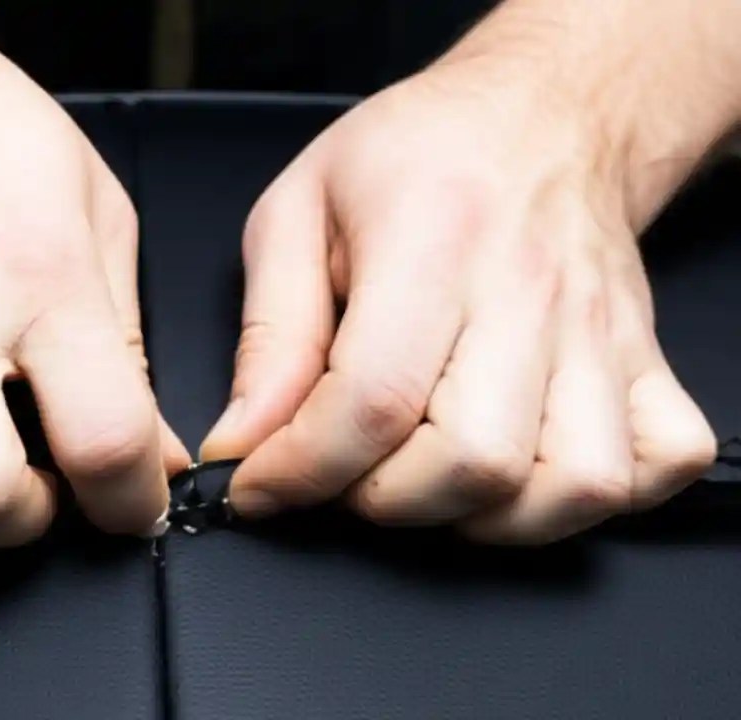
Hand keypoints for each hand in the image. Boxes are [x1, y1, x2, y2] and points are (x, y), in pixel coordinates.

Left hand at [201, 58, 716, 543]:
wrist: (539, 113)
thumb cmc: (414, 156)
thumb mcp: (298, 214)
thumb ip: (269, 335)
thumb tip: (242, 439)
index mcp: (432, 240)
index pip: (372, 400)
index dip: (300, 469)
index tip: (259, 484)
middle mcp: (529, 291)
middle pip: (472, 461)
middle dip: (381, 499)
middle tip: (343, 469)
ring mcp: (599, 331)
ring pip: (571, 484)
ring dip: (481, 514)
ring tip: (424, 475)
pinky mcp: (644, 358)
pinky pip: (655, 467)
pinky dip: (587, 500)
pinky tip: (522, 475)